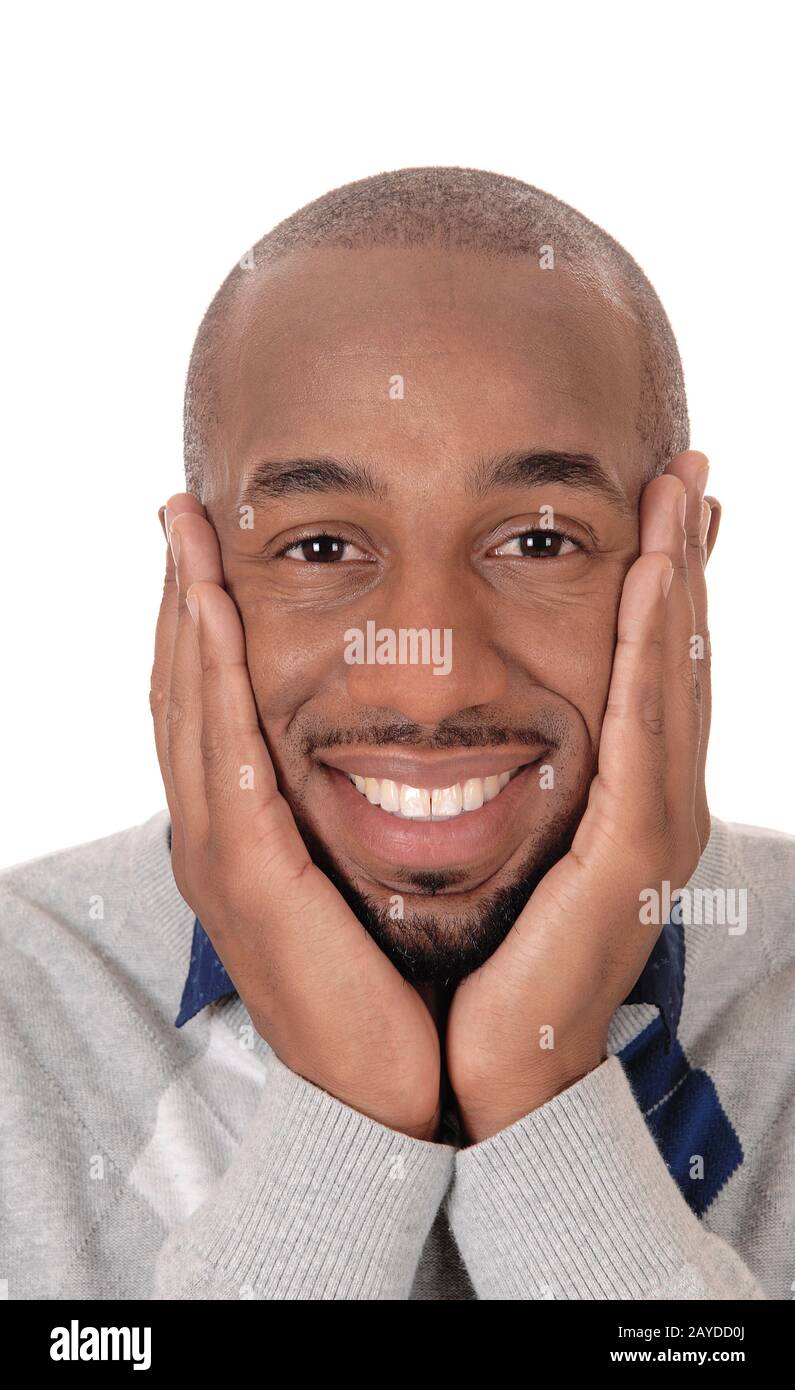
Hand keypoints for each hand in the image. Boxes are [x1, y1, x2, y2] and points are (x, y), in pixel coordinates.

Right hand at [150, 494, 440, 1139]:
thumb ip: (343, 816)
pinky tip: (209, 609)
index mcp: (239, 835)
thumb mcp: (355, 880)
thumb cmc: (383, 985)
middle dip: (178, 597)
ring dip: (184, 612)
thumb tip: (372, 757)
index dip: (198, 625)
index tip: (207, 550)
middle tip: (179, 513)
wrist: (389, 1090)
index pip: (208, 707)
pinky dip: (210, 675)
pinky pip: (222, 753)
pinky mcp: (247, 876)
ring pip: (187, 707)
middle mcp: (211, 836)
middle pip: (182, 691)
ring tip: (185, 534)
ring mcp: (218, 856)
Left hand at [445, 452, 719, 1142]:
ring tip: (680, 494)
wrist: (504, 1069)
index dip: (665, 591)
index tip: (663, 514)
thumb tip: (499, 729)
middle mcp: (662, 806)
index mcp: (633, 805)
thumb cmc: (502, 964)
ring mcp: (657, 828)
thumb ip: (530, 786)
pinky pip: (644, 727)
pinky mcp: (632, 852)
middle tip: (689, 473)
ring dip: (679, 578)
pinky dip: (651, 647)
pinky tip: (653, 577)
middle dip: (685, 562)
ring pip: (673, 676)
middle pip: (677, 660)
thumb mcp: (523, 853)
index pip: (653, 675)